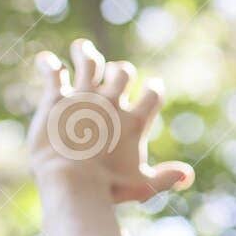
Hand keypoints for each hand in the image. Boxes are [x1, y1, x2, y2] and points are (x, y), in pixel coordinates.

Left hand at [29, 38, 194, 203]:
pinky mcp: (56, 98)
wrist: (72, 179)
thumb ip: (166, 178)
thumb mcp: (142, 186)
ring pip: (89, 61)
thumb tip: (189, 177)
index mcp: (134, 122)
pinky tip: (46, 62)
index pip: (153, 95)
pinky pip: (53, 72)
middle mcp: (111, 103)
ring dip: (85, 53)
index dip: (155, 89)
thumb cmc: (108, 186)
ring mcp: (83, 97)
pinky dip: (49, 65)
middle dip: (121, 71)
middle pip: (123, 72)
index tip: (154, 87)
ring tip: (82, 48)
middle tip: (116, 73)